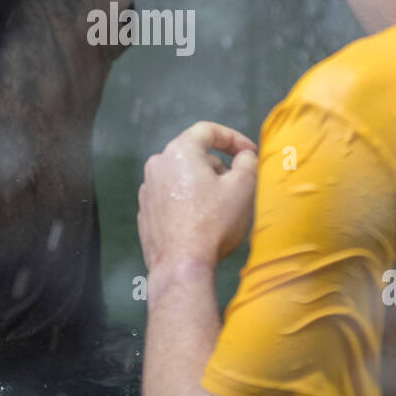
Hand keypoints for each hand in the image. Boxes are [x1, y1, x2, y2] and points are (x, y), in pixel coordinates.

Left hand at [137, 121, 258, 272]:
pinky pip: (171, 196)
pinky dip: (187, 201)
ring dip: (203, 184)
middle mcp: (157, 164)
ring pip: (182, 176)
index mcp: (180, 151)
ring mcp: (147, 189)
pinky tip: (201, 222)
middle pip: (195, 154)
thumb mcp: (243, 187)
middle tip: (238, 186)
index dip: (234, 138)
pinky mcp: (145, 212)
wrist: (181, 265)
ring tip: (220, 208)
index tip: (250, 153)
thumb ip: (247, 162)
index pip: (208, 130)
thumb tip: (244, 156)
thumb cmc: (214, 222)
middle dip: (219, 166)